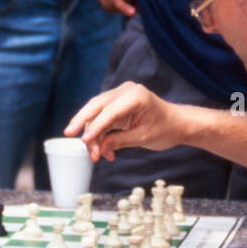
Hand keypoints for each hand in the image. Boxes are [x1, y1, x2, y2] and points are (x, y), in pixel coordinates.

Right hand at [65, 81, 183, 161]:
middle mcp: (125, 91)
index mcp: (136, 95)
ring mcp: (120, 96)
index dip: (95, 127)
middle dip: (82, 122)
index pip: (109, 111)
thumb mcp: (144, 138)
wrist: (177, 123)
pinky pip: (102, 118)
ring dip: (93, 135)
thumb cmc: (166, 128)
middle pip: (96, 105)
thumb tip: (98, 148)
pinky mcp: (117, 104)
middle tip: (69, 134)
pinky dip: (100, 134)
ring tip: (97, 156)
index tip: (84, 141)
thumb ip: (120, 141)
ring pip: (96, 113)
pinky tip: (104, 151)